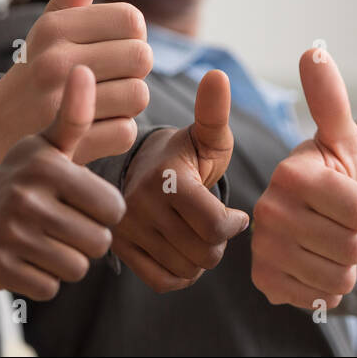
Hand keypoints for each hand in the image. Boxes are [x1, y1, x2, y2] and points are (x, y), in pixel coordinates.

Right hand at [0, 0, 152, 170]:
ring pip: (139, 96)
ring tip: (102, 100)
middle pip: (142, 58)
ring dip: (128, 102)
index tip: (112, 45)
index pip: (134, 20)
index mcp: (55, 25)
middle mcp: (54, 61)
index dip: (132, 35)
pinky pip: (127, 131)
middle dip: (134, 70)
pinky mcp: (68, 142)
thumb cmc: (40, 62)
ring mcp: (59, 104)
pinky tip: (95, 126)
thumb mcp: (55, 17)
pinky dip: (117, 131)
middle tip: (109, 76)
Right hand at [0, 65, 126, 300]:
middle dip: (88, 239)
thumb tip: (85, 68)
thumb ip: (74, 115)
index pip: (113, 208)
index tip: (86, 204)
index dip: (106, 211)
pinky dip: (43, 279)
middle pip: (98, 242)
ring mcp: (9, 236)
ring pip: (76, 269)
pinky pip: (49, 289)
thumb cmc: (20, 178)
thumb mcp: (46, 145)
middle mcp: (27, 200)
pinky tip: (28, 259)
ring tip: (48, 241)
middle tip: (66, 226)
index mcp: (47, 168)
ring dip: (68, 261)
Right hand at [111, 70, 250, 291]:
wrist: (143, 168)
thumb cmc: (187, 153)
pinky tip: (184, 252)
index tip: (236, 213)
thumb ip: (215, 112)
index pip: (215, 226)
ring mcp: (126, 229)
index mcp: (166, 178)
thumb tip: (217, 75)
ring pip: (185, 269)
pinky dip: (181, 275)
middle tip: (216, 224)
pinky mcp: (120, 249)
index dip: (234, 224)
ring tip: (199, 234)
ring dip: (201, 258)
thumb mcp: (207, 134)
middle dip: (219, 242)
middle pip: (203, 252)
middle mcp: (139, 205)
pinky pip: (162, 281)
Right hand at [251, 48, 356, 309]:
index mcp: (290, 174)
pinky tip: (313, 264)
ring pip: (341, 276)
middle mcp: (268, 212)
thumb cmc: (330, 176)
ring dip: (344, 264)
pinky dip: (327, 287)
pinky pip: (323, 298)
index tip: (342, 195)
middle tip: (335, 222)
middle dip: (355, 237)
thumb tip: (312, 50)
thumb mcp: (339, 139)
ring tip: (326, 242)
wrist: (310, 221)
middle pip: (353, 246)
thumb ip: (330, 99)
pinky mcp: (266, 281)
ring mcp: (264, 250)